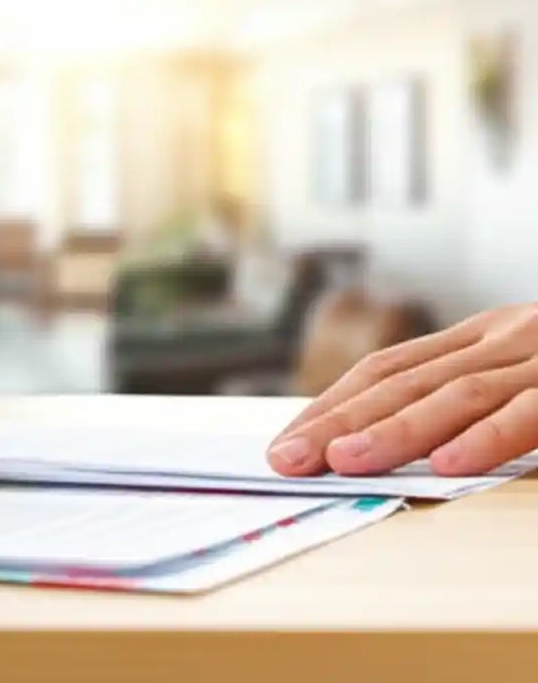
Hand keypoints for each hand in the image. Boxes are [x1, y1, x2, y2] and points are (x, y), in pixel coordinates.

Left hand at [267, 303, 537, 476]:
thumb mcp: (529, 371)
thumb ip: (475, 397)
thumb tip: (389, 440)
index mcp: (482, 337)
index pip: (388, 370)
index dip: (332, 405)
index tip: (286, 442)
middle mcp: (503, 340)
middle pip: (404, 383)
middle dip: (339, 422)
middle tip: (289, 458)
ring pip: (455, 395)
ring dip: (395, 430)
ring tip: (342, 461)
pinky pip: (528, 413)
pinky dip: (486, 437)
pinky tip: (446, 463)